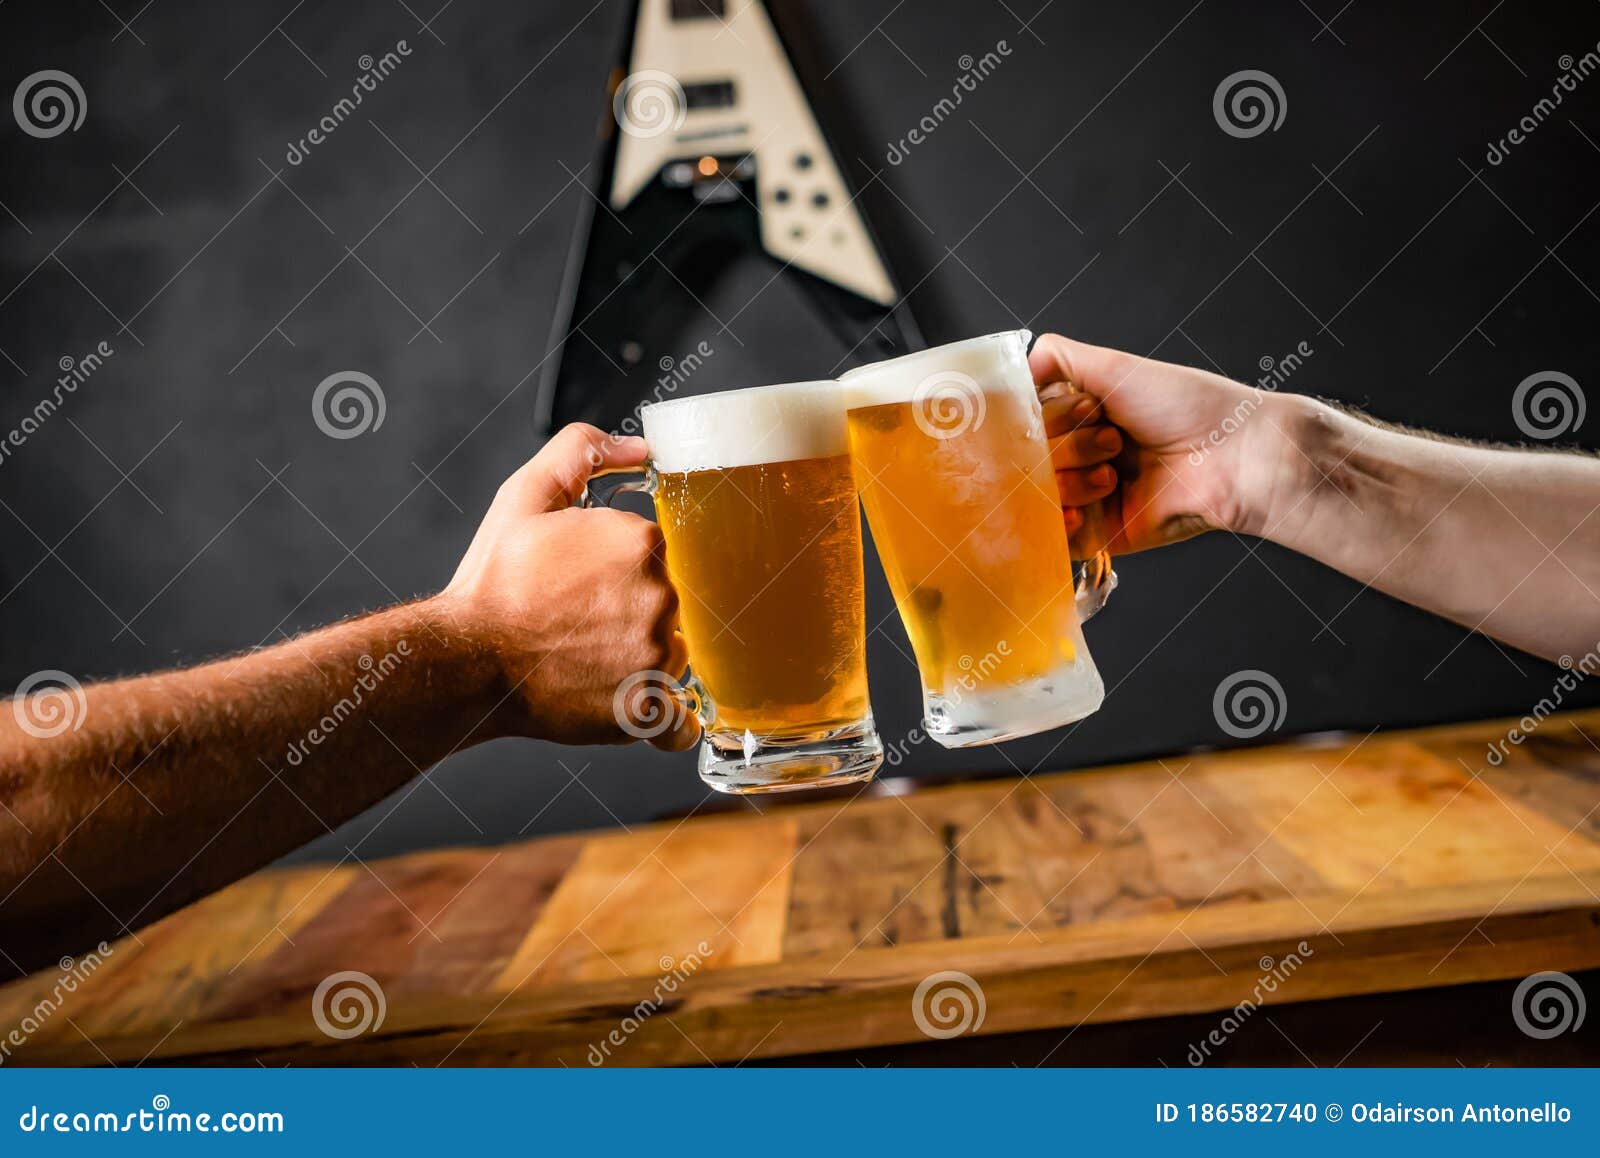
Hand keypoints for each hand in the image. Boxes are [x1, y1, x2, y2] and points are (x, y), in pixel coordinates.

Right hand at [434, 423, 697, 750]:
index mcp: (641, 542)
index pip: (663, 553)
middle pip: (672, 601)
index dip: (628, 566)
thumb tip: (640, 448)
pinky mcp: (646, 706)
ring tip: (589, 657)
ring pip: (674, 652)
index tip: (597, 580)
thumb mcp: (526, 495)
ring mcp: (657, 654)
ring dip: (645, 657)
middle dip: (636, 609)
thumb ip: (580, 452)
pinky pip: (679, 720)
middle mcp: (660, 596)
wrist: (465, 660)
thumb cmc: (493, 583)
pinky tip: (642, 707)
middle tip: (585, 620)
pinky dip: (665, 719)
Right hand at [1030, 333, 1306, 553]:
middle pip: (1029, 459)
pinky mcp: (1100, 535)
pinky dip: (1060, 524)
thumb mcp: (1117, 366)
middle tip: (1112, 440)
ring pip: (1039, 496)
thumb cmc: (1187, 407)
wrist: (1234, 457)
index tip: (1082, 409)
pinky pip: (1055, 539)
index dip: (1046, 416)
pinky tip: (1082, 510)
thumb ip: (1058, 357)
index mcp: (1083, 418)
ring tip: (1114, 474)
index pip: (1029, 421)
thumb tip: (1018, 363)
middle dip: (1067, 447)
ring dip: (1073, 480)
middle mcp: (1082, 456)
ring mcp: (1089, 497)